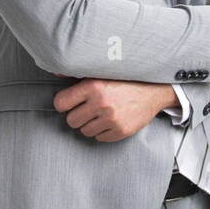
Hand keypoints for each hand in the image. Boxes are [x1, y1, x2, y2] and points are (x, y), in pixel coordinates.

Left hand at [52, 78, 176, 141]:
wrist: (154, 90)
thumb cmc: (125, 80)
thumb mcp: (102, 72)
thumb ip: (79, 74)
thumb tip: (55, 70)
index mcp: (93, 86)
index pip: (61, 103)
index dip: (63, 104)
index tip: (69, 103)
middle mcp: (101, 103)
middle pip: (71, 121)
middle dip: (76, 116)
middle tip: (86, 109)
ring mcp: (112, 119)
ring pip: (84, 131)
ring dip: (89, 124)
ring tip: (99, 114)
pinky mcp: (121, 131)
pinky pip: (99, 138)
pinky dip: (102, 131)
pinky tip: (109, 120)